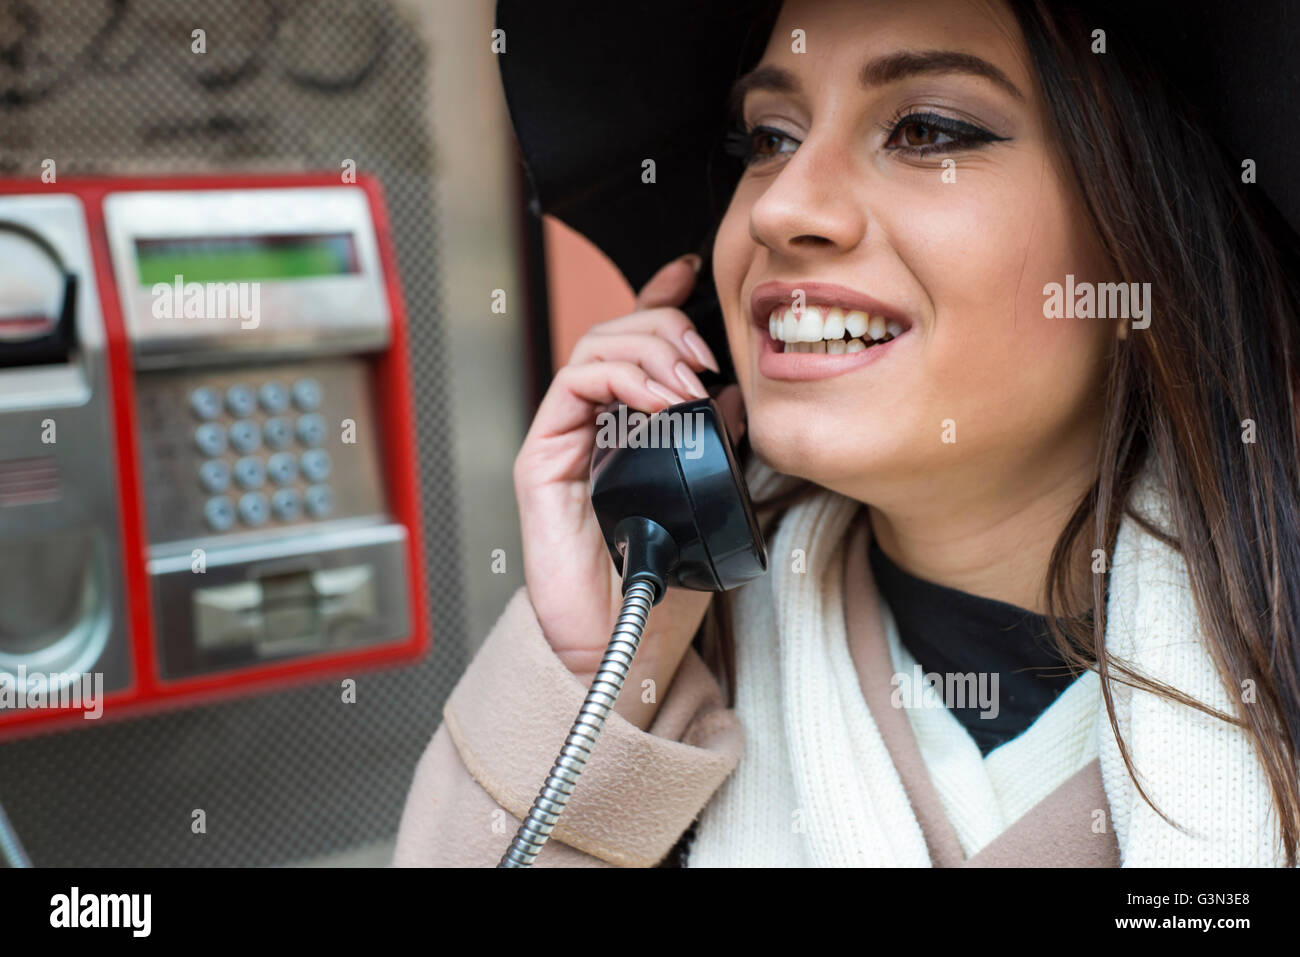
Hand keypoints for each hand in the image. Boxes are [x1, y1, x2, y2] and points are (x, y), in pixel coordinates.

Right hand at [512, 254, 742, 729]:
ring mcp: (566, 439)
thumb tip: (735, 393)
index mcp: (630, 428)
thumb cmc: (662, 583)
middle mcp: (594, 426)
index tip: (695, 273)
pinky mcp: (543, 458)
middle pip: (618, 334)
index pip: (638, 346)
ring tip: (690, 379)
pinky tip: (662, 398)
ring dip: (648, 348)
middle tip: (708, 357)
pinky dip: (621, 376)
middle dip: (667, 327)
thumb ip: (713, 442)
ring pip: (595, 348)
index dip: (662, 299)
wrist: (627, 643)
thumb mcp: (707, 499)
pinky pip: (573, 385)